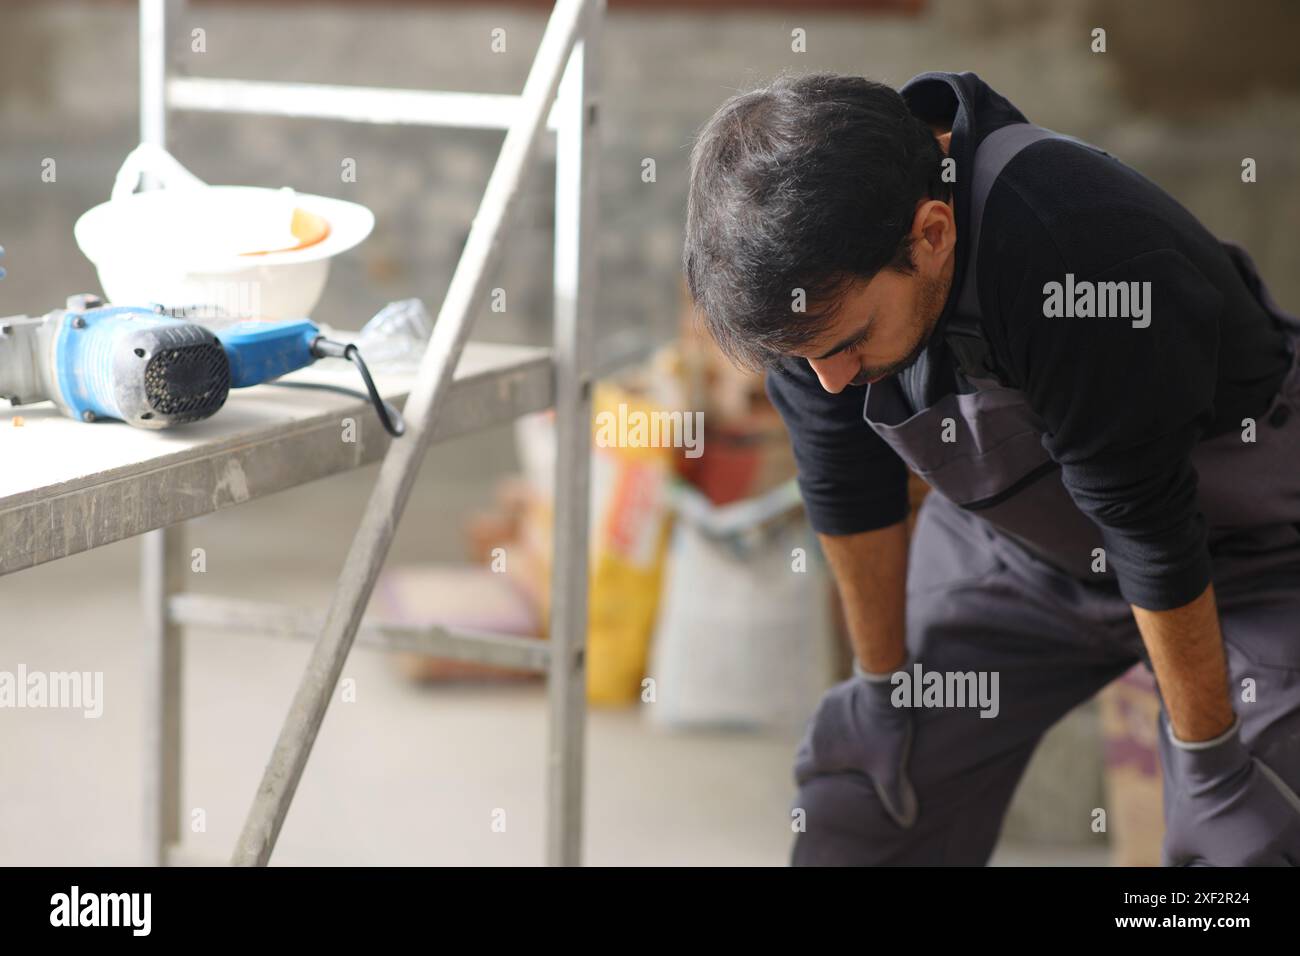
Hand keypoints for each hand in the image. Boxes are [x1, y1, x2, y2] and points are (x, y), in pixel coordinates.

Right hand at [794, 658, 917, 828]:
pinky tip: (845, 721)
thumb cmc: (884, 732)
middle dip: (808, 761)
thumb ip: (894, 796)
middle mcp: (814, 734)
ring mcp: (821, 712)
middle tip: (820, 770)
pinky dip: (830, 721)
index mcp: (821, 755)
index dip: (802, 781)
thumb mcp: (890, 768)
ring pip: (813, 730)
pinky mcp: (831, 696)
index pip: (799, 771)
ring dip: (819, 739)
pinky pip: (825, 712)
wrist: (884, 690)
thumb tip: (905, 822)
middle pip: (802, 751)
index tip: (806, 786)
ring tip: (833, 746)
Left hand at [1159, 712, 1299, 865]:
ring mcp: (1281, 841)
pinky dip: (1298, 850)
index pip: (1256, 888)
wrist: (1215, 771)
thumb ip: (1172, 862)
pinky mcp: (1294, 824)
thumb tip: (1166, 872)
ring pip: (1296, 864)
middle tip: (1267, 863)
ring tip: (1280, 857)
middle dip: (1275, 870)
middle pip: (1280, 875)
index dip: (1256, 878)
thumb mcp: (1177, 838)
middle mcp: (1262, 859)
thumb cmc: (1194, 806)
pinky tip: (1290, 848)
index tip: (1253, 870)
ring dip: (1289, 862)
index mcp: (1237, 867)